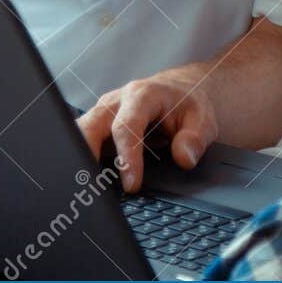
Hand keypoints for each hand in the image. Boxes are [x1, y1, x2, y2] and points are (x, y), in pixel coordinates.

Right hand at [76, 70, 216, 192]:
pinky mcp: (98, 125)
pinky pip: (81, 140)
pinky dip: (80, 160)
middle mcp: (116, 101)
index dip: (126, 157)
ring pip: (79, 132)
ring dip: (78, 159)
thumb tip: (184, 158)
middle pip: (90, 126)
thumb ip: (195, 139)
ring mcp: (103, 112)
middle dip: (85, 155)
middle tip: (90, 189)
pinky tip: (84, 183)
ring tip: (82, 190)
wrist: (180, 91)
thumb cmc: (187, 106)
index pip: (126, 127)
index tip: (132, 185)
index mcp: (142, 95)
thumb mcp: (203, 120)